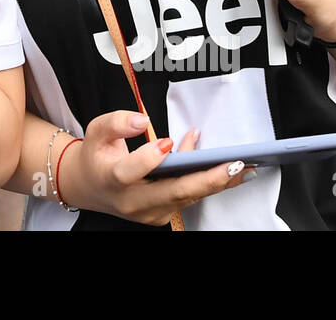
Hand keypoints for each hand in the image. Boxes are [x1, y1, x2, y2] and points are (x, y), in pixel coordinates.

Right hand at [59, 112, 250, 224]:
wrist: (91, 186)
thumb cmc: (97, 155)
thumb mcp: (96, 130)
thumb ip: (116, 122)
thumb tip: (141, 120)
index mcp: (112, 180)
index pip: (130, 173)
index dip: (149, 159)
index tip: (166, 141)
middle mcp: (132, 202)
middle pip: (174, 192)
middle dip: (208, 179)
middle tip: (235, 165)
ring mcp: (150, 213)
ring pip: (187, 196)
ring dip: (216, 181)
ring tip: (243, 166)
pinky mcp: (162, 215)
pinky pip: (188, 198)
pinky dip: (207, 182)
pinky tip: (228, 170)